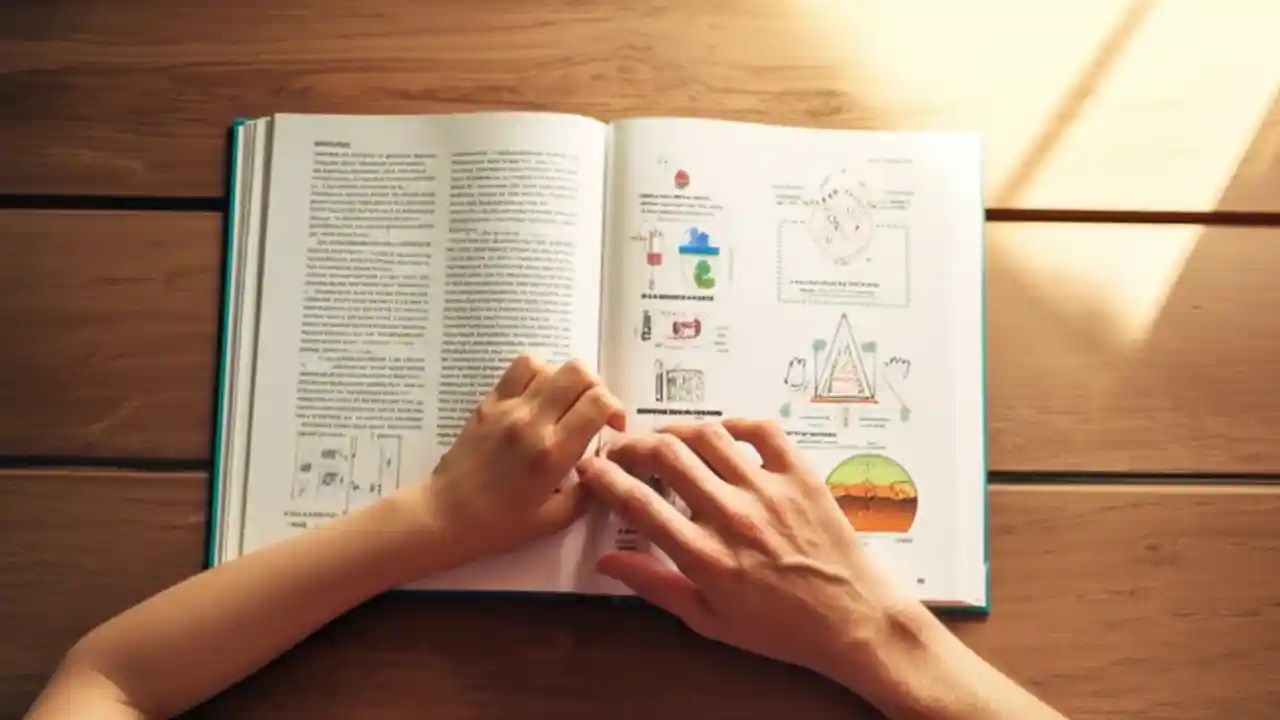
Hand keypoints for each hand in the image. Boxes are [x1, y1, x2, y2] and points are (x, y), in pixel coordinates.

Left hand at [423, 354, 624, 568]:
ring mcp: (508, 407)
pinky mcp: (488, 402)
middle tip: (593, 411)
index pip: (598, 402)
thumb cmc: (500, 524)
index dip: (615, 408)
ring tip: (564, 404)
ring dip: (566, 380)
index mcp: (553, 452)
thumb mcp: (555, 520)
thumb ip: (588, 492)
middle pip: (578, 372)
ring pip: (551, 365)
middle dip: (597, 387)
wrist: (445, 515)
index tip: (612, 427)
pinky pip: (520, 368)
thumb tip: (604, 467)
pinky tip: (538, 397)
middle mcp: (533, 421)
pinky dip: (538, 373)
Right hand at [577, 419, 916, 682]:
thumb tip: (607, 561)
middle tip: (623, 449)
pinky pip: (762, 430)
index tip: (592, 468)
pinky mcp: (800, 475)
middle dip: (632, 445)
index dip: (605, 478)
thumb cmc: (781, 626)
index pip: (638, 504)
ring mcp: (769, 491)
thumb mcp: (708, 619)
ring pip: (708, 436)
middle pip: (666, 457)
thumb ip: (655, 586)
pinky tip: (721, 435)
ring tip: (665, 439)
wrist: (851, 619)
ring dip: (676, 430)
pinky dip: (735, 424)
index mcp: (706, 557)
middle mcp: (734, 517)